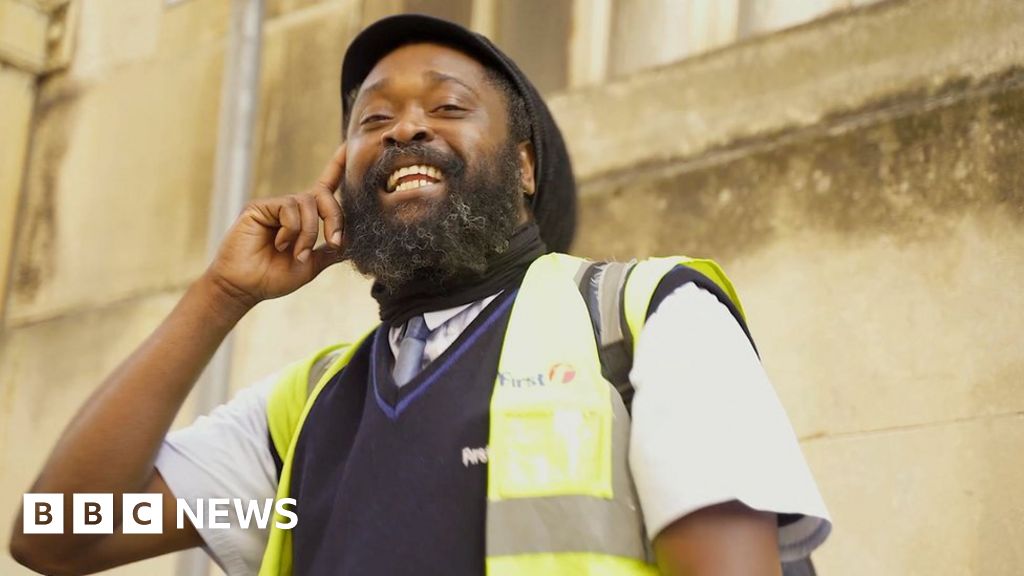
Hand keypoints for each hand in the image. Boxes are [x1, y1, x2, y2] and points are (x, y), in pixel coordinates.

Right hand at [203, 143, 347, 308]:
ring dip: (309, 233)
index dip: (337, 167)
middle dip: (334, 219)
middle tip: (333, 242)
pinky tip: (279, 244)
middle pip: (324, 195)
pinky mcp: (260, 206)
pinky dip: (291, 230)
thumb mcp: (312, 265)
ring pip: (308, 204)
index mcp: (306, 218)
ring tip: (296, 254)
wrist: (244, 287)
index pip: (325, 187)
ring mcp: (275, 206)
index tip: (347, 146)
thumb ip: (331, 251)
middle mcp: (292, 207)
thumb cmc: (273, 277)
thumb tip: (355, 241)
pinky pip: (289, 208)